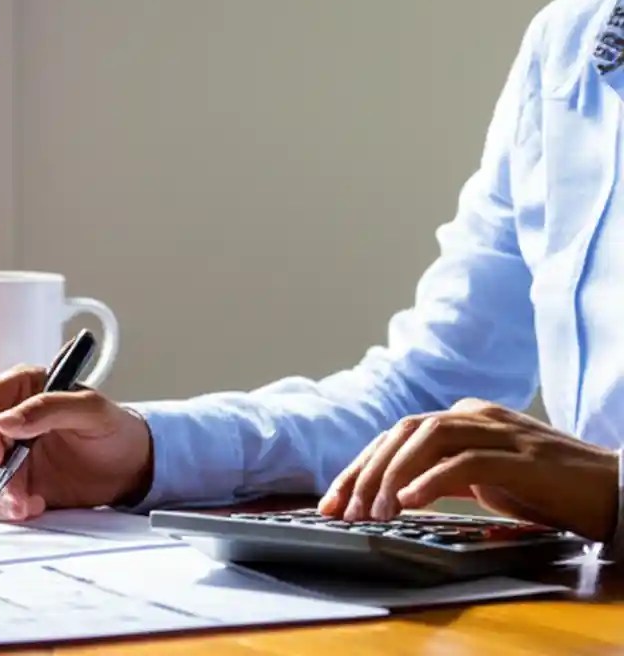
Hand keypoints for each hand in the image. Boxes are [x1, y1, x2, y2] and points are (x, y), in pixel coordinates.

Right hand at [0, 365, 153, 521]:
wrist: (129, 468)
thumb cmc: (114, 429)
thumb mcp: (90, 411)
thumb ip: (49, 408)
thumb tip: (4, 421)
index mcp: (24, 389)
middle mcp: (10, 418)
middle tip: (16, 491)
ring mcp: (9, 450)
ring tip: (28, 505)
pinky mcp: (15, 479)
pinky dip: (6, 505)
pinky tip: (32, 507)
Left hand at [318, 398, 619, 541]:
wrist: (614, 490)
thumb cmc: (545, 488)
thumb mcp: (482, 478)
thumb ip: (441, 473)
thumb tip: (391, 493)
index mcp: (462, 418)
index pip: (395, 435)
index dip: (359, 466)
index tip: (333, 500)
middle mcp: (475, 416)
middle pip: (402, 433)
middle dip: (365, 472)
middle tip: (343, 510)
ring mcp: (499, 432)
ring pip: (427, 438)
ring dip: (392, 475)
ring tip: (374, 512)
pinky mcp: (522, 457)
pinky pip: (467, 461)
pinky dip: (432, 479)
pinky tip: (410, 501)